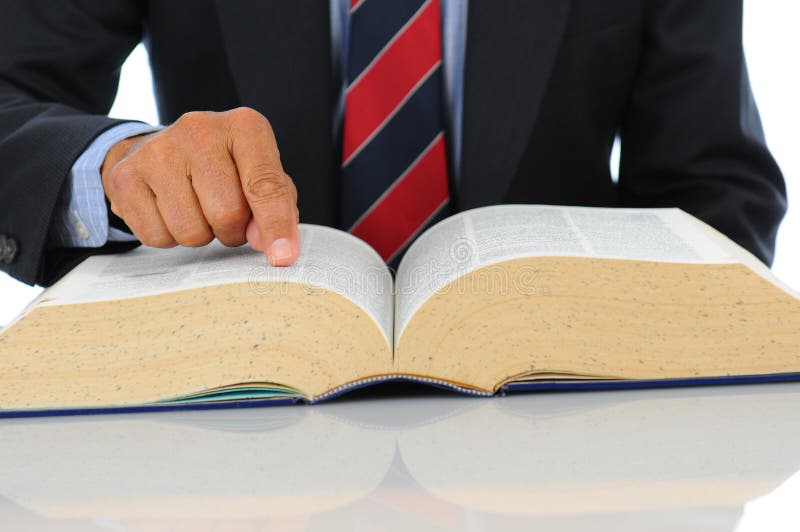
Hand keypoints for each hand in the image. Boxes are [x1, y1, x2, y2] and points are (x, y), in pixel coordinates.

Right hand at [101, 107, 299, 265]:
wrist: (158, 150)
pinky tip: (169, 210)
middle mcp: (200, 129)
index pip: (265, 184)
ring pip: (192, 230)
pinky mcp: (126, 176)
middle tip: (227, 217)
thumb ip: (277, 207)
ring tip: (198, 209)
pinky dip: (169, 237)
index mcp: (244, 126)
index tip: (282, 257)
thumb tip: (270, 244)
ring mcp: (158, 150)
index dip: (276, 225)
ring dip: (202, 235)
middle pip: (227, 213)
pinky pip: (158, 237)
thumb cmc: (224, 169)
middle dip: (233, 230)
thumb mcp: (260, 175)